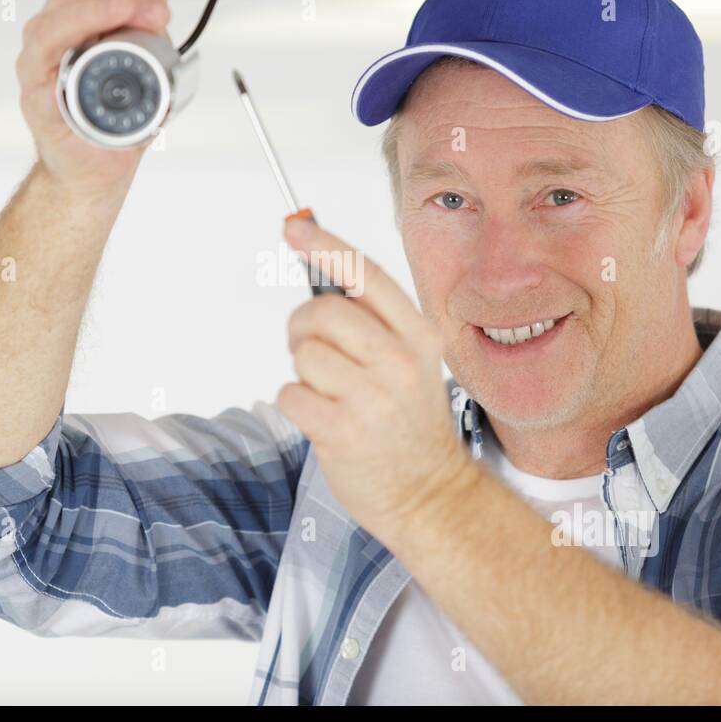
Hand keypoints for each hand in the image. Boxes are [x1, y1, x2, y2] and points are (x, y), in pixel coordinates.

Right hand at [16, 0, 176, 193]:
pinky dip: (69, 46)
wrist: (96, 167)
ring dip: (102, 9)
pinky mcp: (37, 94)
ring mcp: (41, 61)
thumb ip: (148, 9)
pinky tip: (92, 44)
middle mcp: (52, 31)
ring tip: (141, 16)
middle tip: (159, 9)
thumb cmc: (112, 113)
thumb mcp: (142, 51)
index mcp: (75, 15)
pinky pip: (45, 61)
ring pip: (57, 17)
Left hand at [276, 214, 476, 540]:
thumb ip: (371, 322)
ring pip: (304, 355)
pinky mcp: (343, 431)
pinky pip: (291, 394)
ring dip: (304, 372)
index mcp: (419, 336)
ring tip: (331, 394)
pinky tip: (325, 419)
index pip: (366, 275)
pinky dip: (297, 403)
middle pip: (322, 313)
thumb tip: (318, 275)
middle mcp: (399, 361)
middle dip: (302, 328)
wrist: (429, 494)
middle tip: (312, 350)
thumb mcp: (409, 362)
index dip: (325, 246)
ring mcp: (372, 397)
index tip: (295, 227)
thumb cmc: (407, 423)